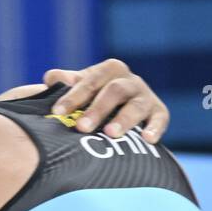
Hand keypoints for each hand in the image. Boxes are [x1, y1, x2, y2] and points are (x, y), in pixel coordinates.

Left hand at [42, 58, 169, 142]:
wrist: (121, 112)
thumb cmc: (92, 101)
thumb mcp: (79, 90)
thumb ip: (64, 84)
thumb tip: (51, 79)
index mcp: (108, 71)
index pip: (89, 81)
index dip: (73, 97)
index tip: (57, 113)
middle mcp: (129, 80)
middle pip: (114, 91)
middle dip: (97, 109)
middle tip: (81, 128)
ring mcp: (145, 96)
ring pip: (136, 105)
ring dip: (124, 119)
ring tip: (110, 134)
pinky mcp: (159, 112)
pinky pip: (161, 118)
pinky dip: (155, 128)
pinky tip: (147, 140)